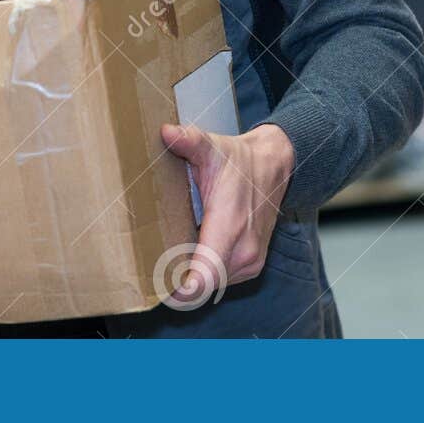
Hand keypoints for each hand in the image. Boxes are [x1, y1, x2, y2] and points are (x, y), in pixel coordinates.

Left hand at [160, 122, 295, 300]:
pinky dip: (203, 274)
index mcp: (229, 227)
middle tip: (148, 275)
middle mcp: (243, 251)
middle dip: (176, 286)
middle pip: (202, 288)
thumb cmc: (240, 161)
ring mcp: (249, 261)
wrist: (275, 166)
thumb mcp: (212, 147)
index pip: (203, 278)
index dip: (178, 290)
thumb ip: (189, 141)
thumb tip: (167, 132)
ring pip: (211, 286)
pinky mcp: (251, 265)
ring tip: (164, 266)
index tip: (155, 287)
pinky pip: (221, 279)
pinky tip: (186, 258)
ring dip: (190, 281)